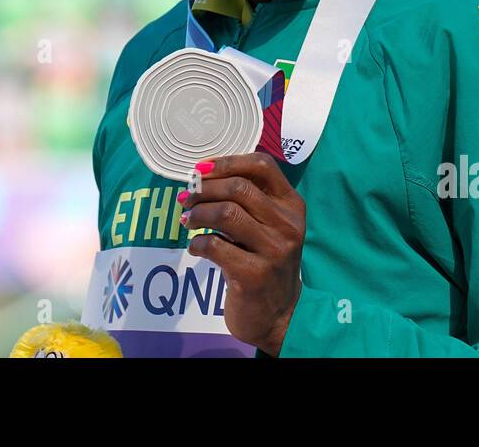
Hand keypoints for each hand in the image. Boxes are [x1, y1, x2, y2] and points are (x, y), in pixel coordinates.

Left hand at [180, 152, 304, 356]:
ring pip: (226, 213)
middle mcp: (288, 225)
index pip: (262, 165)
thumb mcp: (268, 227)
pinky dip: (197, 243)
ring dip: (198, 213)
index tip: (201, 170)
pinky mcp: (255, 275)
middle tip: (186, 199)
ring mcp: (274, 251)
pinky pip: (215, 246)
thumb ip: (248, 200)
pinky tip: (196, 247)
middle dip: (205, 189)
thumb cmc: (265, 262)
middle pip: (238, 187)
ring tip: (188, 221)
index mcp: (292, 205)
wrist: (277, 315)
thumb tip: (201, 176)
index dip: (227, 162)